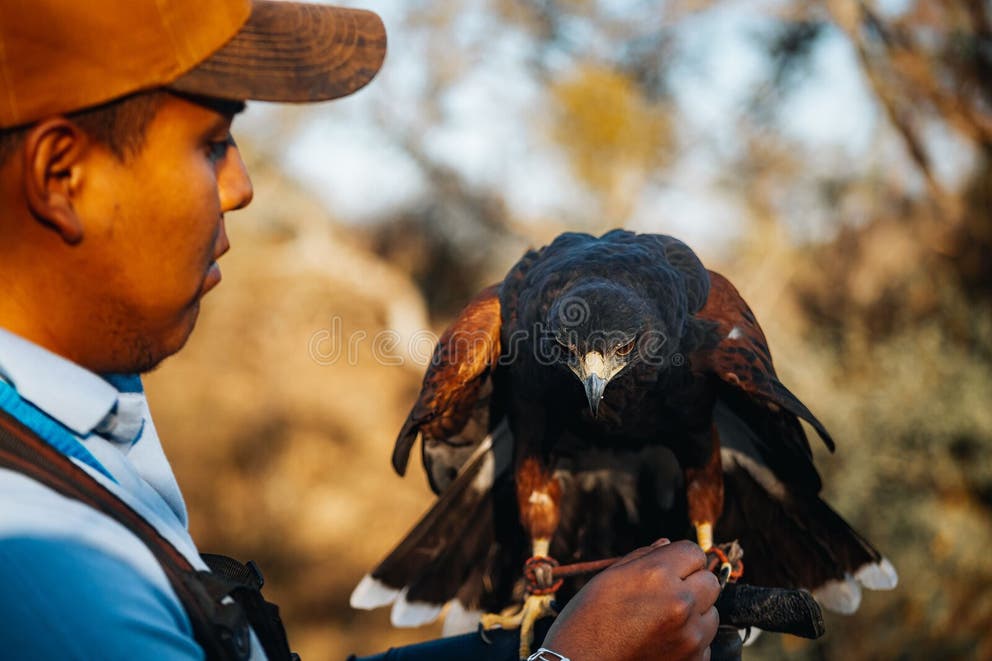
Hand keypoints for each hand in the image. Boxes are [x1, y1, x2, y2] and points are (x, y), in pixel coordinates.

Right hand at [541, 539, 719, 660]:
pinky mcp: (694, 660)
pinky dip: (690, 640)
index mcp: (657, 574)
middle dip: (692, 584)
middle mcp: (680, 602)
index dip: (681, 560)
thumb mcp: (609, 578)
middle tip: (666, 594)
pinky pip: (705, 642)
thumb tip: (667, 545)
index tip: (669, 569)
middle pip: (710, 581)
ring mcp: (690, 635)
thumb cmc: (587, 620)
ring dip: (694, 613)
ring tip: (662, 620)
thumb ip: (643, 557)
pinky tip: (662, 641)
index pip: (694, 552)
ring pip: (711, 613)